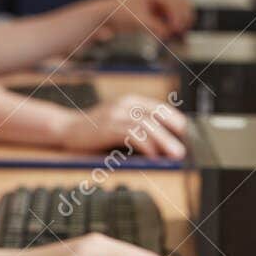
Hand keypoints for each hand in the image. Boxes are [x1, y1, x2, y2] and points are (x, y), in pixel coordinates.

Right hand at [55, 95, 186, 158]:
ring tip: (174, 155)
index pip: (160, 108)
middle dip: (174, 133)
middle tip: (185, 149)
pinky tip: (152, 155)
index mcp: (130, 101)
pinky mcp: (107, 126)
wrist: (66, 129)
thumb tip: (166, 144)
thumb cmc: (95, 131)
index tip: (189, 137)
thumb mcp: (119, 123)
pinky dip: (146, 145)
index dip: (177, 122)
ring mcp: (115, 114)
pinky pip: (132, 134)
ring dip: (164, 141)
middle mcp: (124, 104)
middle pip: (156, 116)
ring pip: (147, 125)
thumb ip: (139, 128)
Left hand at [97, 0, 193, 40]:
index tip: (176, 30)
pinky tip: (172, 32)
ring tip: (178, 33)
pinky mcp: (159, 9)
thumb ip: (154, 26)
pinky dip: (175, 23)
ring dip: (181, 20)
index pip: (174, 1)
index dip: (177, 16)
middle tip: (180, 32)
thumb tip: (167, 32)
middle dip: (183, 17)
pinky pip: (174, 15)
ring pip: (180, 8)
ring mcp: (160, 0)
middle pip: (182, 2)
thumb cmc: (120, 14)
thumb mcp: (138, 21)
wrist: (108, 15)